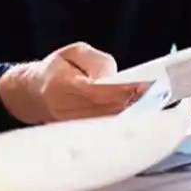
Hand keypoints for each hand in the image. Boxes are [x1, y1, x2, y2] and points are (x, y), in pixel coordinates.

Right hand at [0, 43, 147, 123]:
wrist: (32, 95)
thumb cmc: (55, 71)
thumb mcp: (73, 53)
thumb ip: (96, 60)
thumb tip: (113, 76)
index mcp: (62, 86)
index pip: (98, 91)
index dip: (123, 90)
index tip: (145, 86)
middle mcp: (65, 110)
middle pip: (106, 111)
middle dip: (134, 104)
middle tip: (159, 97)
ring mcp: (71, 128)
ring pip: (108, 125)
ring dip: (133, 117)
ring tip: (155, 108)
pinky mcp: (78, 138)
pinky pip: (105, 132)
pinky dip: (124, 125)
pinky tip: (142, 119)